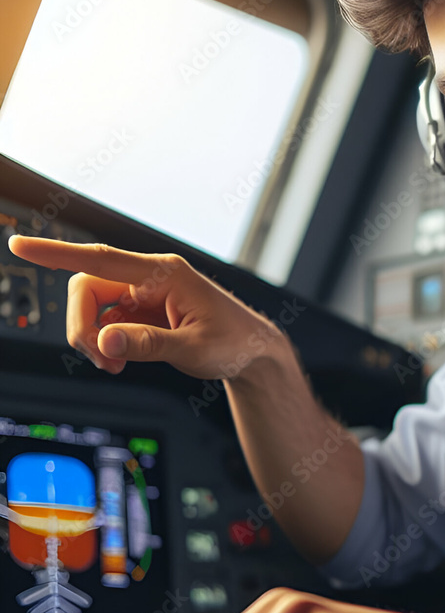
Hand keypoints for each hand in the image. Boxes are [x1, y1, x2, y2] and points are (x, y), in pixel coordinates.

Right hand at [7, 236, 279, 378]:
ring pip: (93, 307)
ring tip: (113, 366)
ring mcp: (145, 293)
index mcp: (164, 274)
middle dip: (81, 326)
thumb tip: (103, 342)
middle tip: (100, 360)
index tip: (20, 246)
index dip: (57, 253)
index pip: (101, 260)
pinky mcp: (143, 310)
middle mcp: (151, 277)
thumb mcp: (191, 349)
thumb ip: (146, 344)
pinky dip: (104, 342)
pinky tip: (119, 361)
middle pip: (86, 288)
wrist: (254, 352)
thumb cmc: (233, 343)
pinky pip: (106, 320)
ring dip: (92, 338)